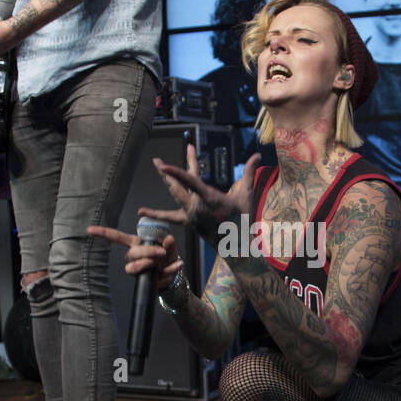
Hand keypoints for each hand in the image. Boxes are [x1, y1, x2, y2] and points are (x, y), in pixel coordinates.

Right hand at [85, 226, 181, 291]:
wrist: (175, 274)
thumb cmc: (167, 257)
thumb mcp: (170, 246)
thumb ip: (169, 242)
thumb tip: (168, 239)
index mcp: (136, 244)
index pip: (117, 238)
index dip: (103, 233)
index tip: (90, 230)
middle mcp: (134, 257)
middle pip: (131, 253)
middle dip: (146, 252)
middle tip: (161, 252)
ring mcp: (138, 269)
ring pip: (134, 267)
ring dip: (149, 263)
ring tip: (163, 262)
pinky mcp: (144, 280)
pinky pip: (153, 277)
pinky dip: (169, 271)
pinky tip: (178, 265)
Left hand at [143, 144, 260, 246]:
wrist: (237, 246)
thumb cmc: (243, 220)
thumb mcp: (247, 195)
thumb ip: (249, 173)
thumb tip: (259, 155)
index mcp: (210, 199)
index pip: (190, 181)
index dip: (177, 172)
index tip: (164, 165)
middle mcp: (197, 207)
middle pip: (178, 186)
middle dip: (167, 172)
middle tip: (156, 161)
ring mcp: (191, 216)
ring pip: (175, 195)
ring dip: (166, 182)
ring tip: (156, 170)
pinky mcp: (189, 223)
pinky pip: (170, 216)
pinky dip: (156, 213)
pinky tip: (141, 212)